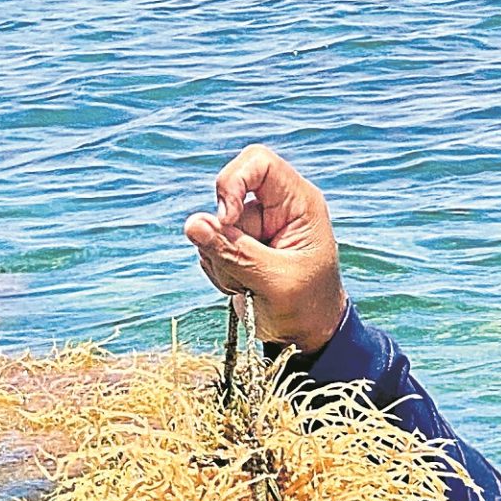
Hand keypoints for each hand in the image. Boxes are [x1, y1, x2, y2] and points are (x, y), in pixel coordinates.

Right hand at [184, 146, 348, 356]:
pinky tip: (241, 287)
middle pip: (227, 196)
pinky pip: (208, 248)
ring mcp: (254, 226)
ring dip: (221, 261)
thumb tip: (192, 224)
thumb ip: (235, 253)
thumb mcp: (275, 283)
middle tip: (242, 271)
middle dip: (224, 236)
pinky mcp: (238, 246)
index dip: (234, 181)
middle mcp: (274, 207)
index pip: (258, 162)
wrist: (308, 338)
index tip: (227, 218)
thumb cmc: (308, 308)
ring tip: (249, 286)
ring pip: (212, 227)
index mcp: (298, 202)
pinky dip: (218, 271)